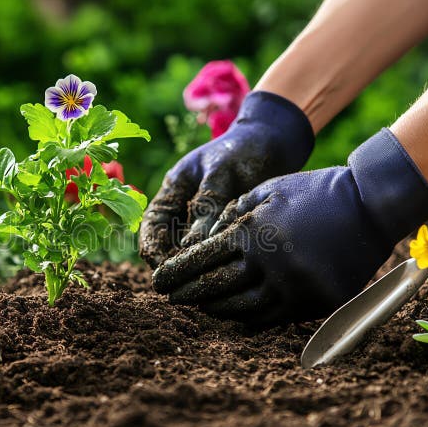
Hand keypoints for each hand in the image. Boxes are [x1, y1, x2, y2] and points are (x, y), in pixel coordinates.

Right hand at [139, 91, 313, 267]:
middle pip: (169, 247)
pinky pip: (218, 254)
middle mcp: (186, 210)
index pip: (152, 226)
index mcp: (174, 191)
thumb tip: (193, 247)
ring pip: (193, 255)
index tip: (163, 268)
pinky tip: (232, 272)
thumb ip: (207, 205)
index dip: (152, 248)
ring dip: (198, 268)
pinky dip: (221, 263)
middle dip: (175, 267)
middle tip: (188, 285)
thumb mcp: (220, 172)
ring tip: (210, 282)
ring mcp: (207, 223)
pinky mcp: (228, 232)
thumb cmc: (242, 150)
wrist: (275, 141)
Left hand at [151, 129, 427, 325]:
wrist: (369, 205)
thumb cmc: (313, 191)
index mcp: (252, 233)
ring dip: (216, 309)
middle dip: (189, 294)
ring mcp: (293, 288)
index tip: (159, 281)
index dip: (177, 272)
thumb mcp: (267, 190)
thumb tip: (204, 239)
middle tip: (171, 298)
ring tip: (200, 306)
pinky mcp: (314, 303)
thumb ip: (233, 214)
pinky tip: (234, 313)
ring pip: (242, 309)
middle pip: (217, 289)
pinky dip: (247, 318)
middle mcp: (269, 265)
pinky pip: (272, 318)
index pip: (202, 259)